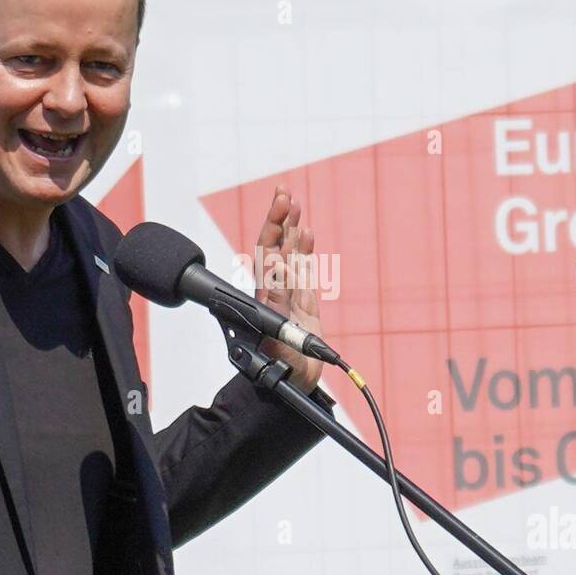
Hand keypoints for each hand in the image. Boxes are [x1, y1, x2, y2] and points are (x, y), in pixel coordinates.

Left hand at [254, 185, 323, 392]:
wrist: (289, 383)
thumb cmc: (280, 365)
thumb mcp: (276, 337)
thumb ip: (277, 305)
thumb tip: (276, 269)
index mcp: (267, 293)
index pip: (268, 251)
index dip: (274, 226)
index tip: (282, 203)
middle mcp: (277, 289)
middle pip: (277, 246)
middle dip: (280, 218)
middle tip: (285, 191)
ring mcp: (291, 295)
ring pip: (291, 255)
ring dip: (292, 230)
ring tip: (295, 204)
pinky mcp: (304, 303)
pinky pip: (305, 272)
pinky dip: (306, 252)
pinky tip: (308, 234)